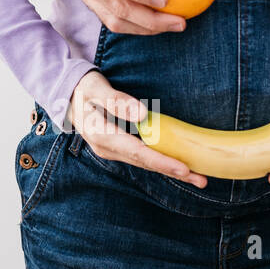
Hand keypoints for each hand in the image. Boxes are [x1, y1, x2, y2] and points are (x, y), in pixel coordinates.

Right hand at [70, 70, 207, 187]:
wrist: (67, 96)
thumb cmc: (84, 89)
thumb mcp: (97, 89)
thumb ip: (117, 101)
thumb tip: (143, 114)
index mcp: (102, 136)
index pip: (137, 152)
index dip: (161, 161)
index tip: (183, 169)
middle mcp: (108, 149)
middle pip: (146, 163)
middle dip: (174, 172)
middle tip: (202, 180)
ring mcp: (113, 151)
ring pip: (146, 163)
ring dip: (171, 170)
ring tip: (198, 177)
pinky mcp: (119, 149)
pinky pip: (143, 158)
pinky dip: (162, 162)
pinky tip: (179, 165)